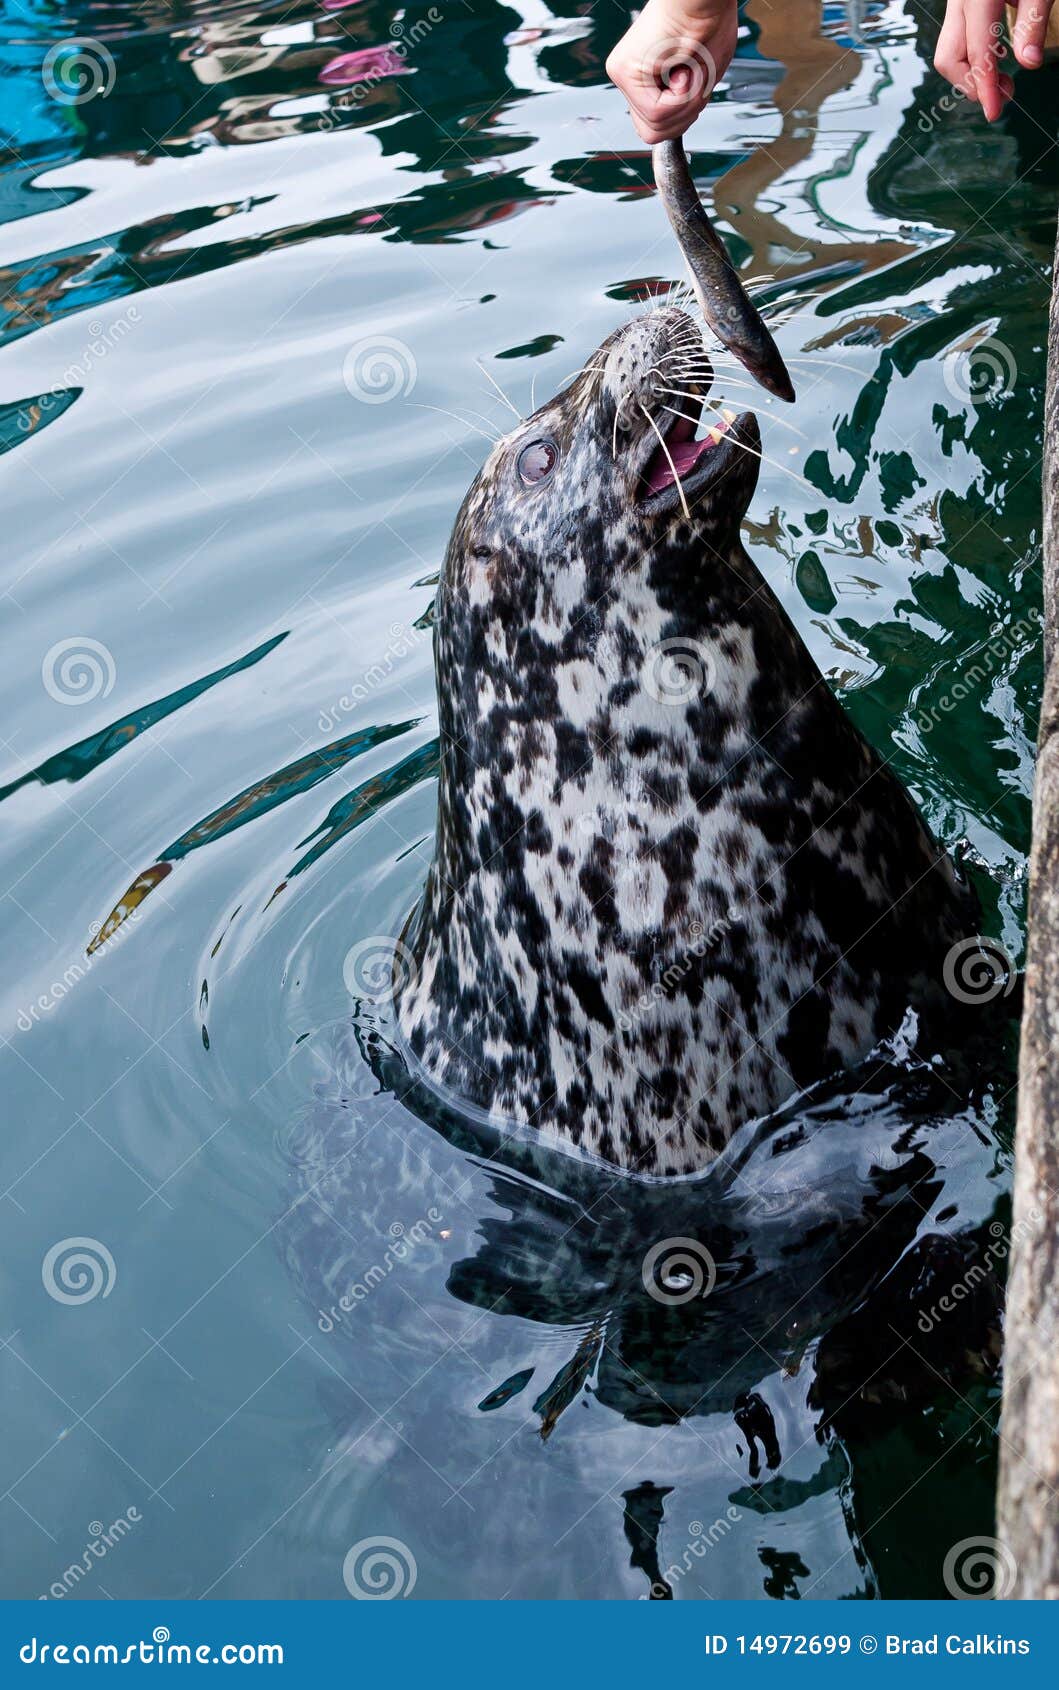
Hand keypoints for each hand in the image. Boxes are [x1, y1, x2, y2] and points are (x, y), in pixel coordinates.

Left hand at [606, 0, 737, 143]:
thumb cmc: (710, 24)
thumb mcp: (701, 81)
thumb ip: (682, 107)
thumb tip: (674, 126)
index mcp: (645, 79)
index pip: (657, 128)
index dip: (682, 117)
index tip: (693, 85)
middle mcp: (629, 78)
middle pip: (654, 133)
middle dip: (683, 114)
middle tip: (693, 77)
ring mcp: (623, 75)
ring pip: (657, 126)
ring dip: (685, 102)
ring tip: (688, 68)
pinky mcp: (623, 70)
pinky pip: (657, 112)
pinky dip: (681, 95)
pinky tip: (683, 67)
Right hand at [934, 0, 1053, 121]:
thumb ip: (1033, 21)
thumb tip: (1028, 63)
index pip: (978, 53)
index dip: (985, 88)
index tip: (995, 113)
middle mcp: (960, 1)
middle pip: (949, 58)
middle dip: (972, 84)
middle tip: (1005, 94)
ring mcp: (957, 2)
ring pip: (950, 52)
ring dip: (973, 74)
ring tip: (1005, 80)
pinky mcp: (962, 4)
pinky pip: (957, 38)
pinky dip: (974, 57)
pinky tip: (997, 58)